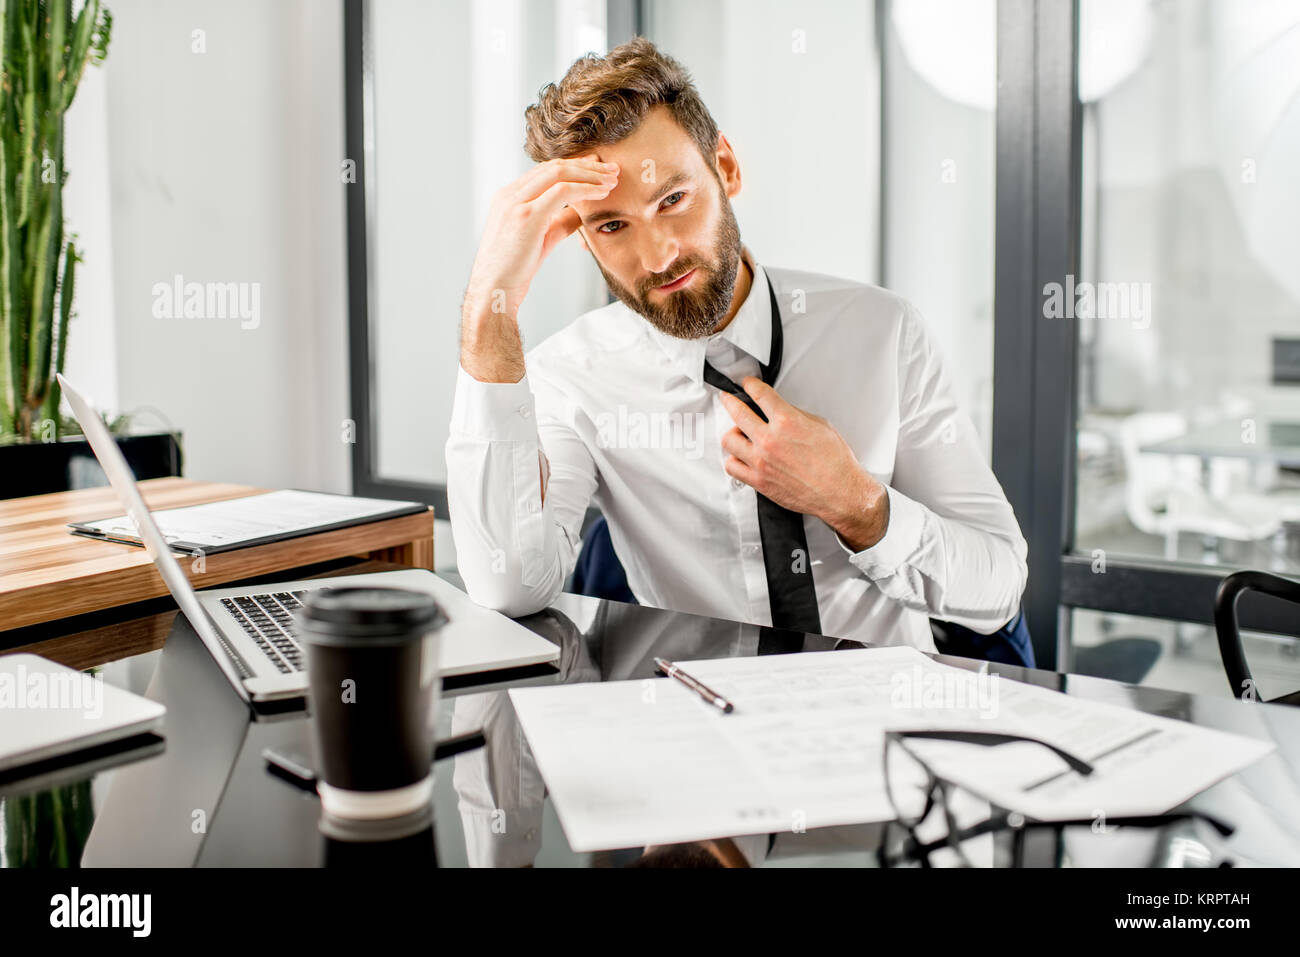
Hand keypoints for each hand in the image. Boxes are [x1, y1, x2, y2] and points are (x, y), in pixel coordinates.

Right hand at [460, 158, 618, 381]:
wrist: (495, 290)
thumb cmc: (515, 270)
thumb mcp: (541, 238)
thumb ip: (560, 221)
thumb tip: (582, 213)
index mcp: (509, 196)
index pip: (545, 170)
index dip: (575, 167)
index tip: (599, 168)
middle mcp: (510, 194)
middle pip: (553, 166)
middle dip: (586, 165)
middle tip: (612, 168)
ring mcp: (515, 202)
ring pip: (558, 173)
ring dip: (589, 174)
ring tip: (612, 178)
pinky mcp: (526, 216)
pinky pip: (562, 191)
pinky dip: (586, 189)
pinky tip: (603, 193)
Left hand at [719, 378, 889, 551]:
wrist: (839, 492)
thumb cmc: (835, 462)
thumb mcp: (820, 425)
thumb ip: (795, 415)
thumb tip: (779, 410)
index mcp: (787, 422)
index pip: (760, 394)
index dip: (750, 384)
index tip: (747, 384)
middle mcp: (770, 440)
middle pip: (737, 412)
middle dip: (730, 400)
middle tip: (728, 398)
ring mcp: (761, 461)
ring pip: (729, 440)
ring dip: (732, 432)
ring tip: (738, 432)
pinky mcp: (758, 481)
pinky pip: (732, 466)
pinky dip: (733, 459)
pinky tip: (739, 456)